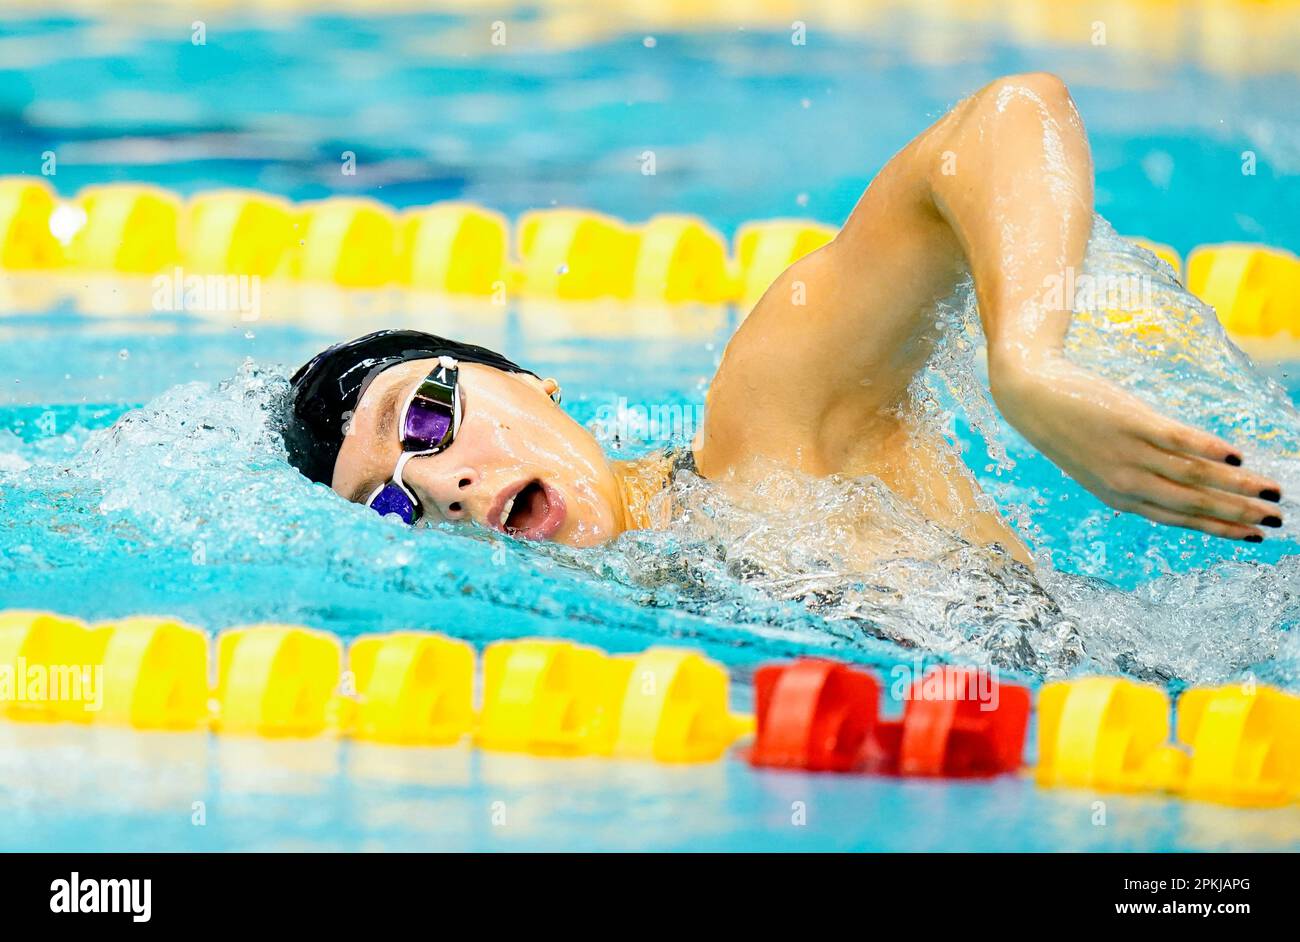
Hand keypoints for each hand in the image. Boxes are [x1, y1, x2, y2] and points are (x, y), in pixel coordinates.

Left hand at [990, 352, 1282, 540]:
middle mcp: (1125, 481)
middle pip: (1192, 503)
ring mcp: (1128, 453)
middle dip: (1238, 514)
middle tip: (1277, 520)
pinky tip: (1237, 456)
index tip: (1254, 537)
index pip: (1178, 518)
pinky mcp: (1130, 423)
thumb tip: (1184, 480)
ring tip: (1270, 491)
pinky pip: (1176, 440)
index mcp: (1119, 496)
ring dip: (1235, 486)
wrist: (1030, 397)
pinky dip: (1208, 450)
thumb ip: (1137, 476)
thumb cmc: (1070, 428)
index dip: (1218, 528)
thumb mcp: (1100, 463)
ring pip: (1191, 476)